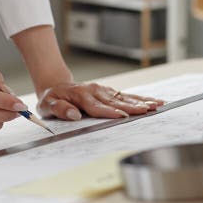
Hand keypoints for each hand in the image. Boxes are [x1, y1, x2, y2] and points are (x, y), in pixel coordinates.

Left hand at [37, 82, 163, 120]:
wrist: (56, 87)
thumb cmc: (52, 99)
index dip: (108, 111)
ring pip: (124, 97)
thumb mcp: (47, 105)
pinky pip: (126, 96)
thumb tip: (73, 115)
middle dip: (131, 106)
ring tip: (156, 105)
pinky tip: (154, 101)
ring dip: (140, 101)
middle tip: (147, 110)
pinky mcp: (109, 92)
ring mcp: (103, 90)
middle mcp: (94, 91)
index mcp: (80, 96)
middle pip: (115, 101)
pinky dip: (141, 98)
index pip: (96, 106)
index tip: (121, 116)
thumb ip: (59, 109)